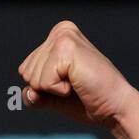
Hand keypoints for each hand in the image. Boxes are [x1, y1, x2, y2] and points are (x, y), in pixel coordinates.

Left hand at [17, 21, 136, 127]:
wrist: (114, 107)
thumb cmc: (85, 101)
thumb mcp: (50, 97)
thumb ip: (32, 93)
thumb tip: (28, 92)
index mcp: (56, 37)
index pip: (25, 70)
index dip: (42, 87)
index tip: (68, 84)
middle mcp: (60, 31)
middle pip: (26, 72)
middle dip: (46, 88)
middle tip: (74, 84)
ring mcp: (63, 37)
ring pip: (32, 78)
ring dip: (53, 90)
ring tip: (77, 83)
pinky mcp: (66, 48)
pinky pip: (42, 82)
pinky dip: (58, 91)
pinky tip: (78, 83)